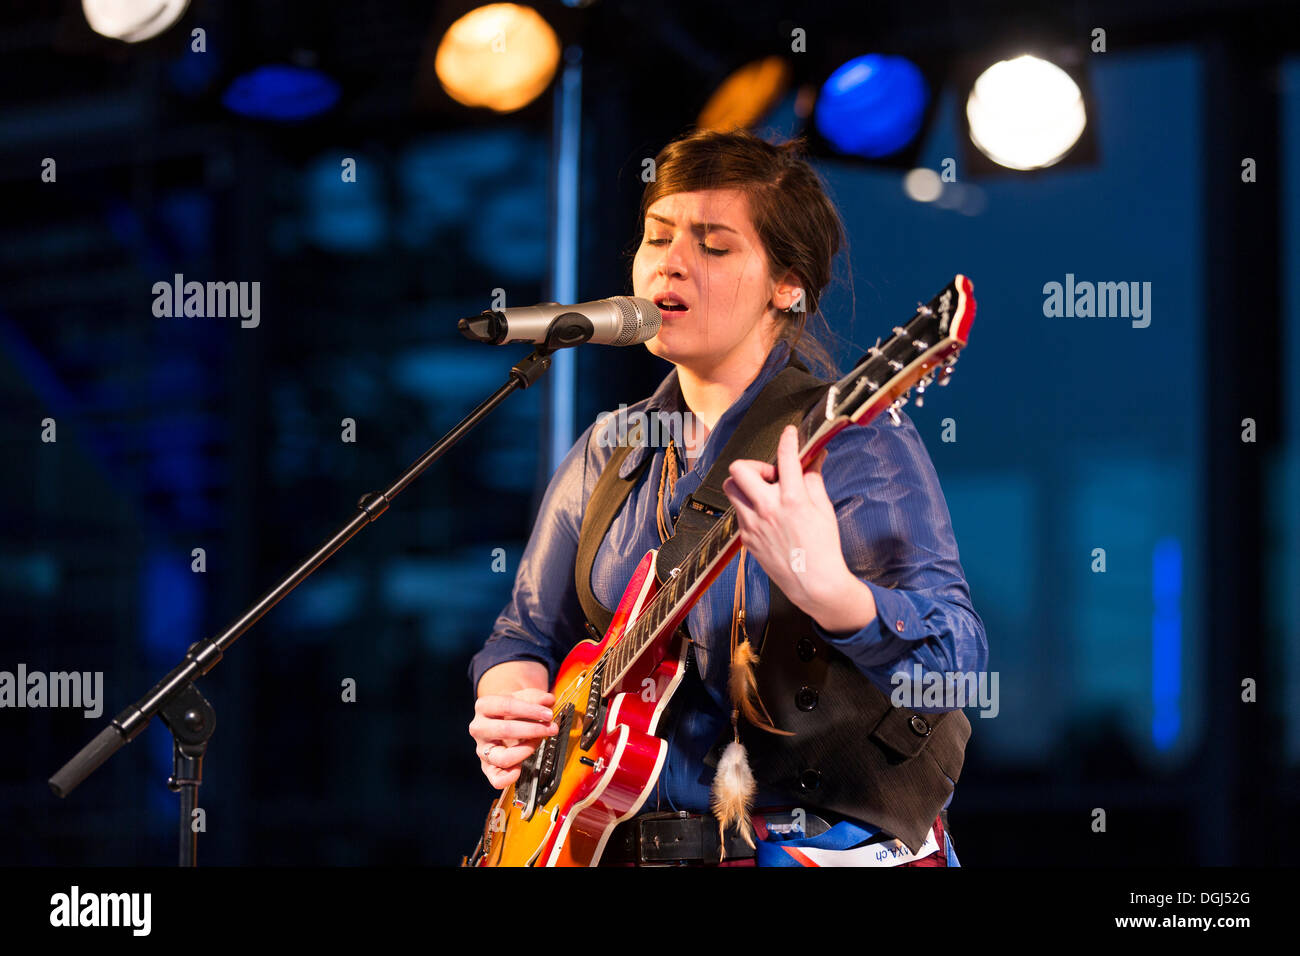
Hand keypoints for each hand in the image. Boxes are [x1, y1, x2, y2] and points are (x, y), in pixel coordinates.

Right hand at [469, 687, 557, 789]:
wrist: (501, 721)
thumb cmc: (514, 708)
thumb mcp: (523, 697)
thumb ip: (536, 697)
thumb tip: (548, 700)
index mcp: (483, 706)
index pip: (506, 705)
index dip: (530, 710)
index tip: (548, 714)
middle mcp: (479, 728)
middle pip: (505, 730)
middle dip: (533, 729)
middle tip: (551, 728)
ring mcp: (482, 749)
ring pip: (502, 757)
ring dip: (527, 750)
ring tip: (539, 742)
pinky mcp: (487, 768)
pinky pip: (496, 779)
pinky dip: (510, 777)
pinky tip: (521, 768)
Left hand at [722, 424, 874, 632]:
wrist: (813, 583)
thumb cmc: (823, 548)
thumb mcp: (824, 509)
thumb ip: (814, 480)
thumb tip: (813, 459)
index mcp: (791, 499)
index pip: (785, 458)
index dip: (787, 440)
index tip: (789, 434)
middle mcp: (767, 509)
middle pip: (739, 470)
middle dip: (754, 466)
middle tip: (770, 476)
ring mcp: (752, 524)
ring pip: (732, 489)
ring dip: (746, 485)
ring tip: (765, 494)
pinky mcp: (746, 538)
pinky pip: (740, 513)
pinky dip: (751, 508)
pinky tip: (768, 517)